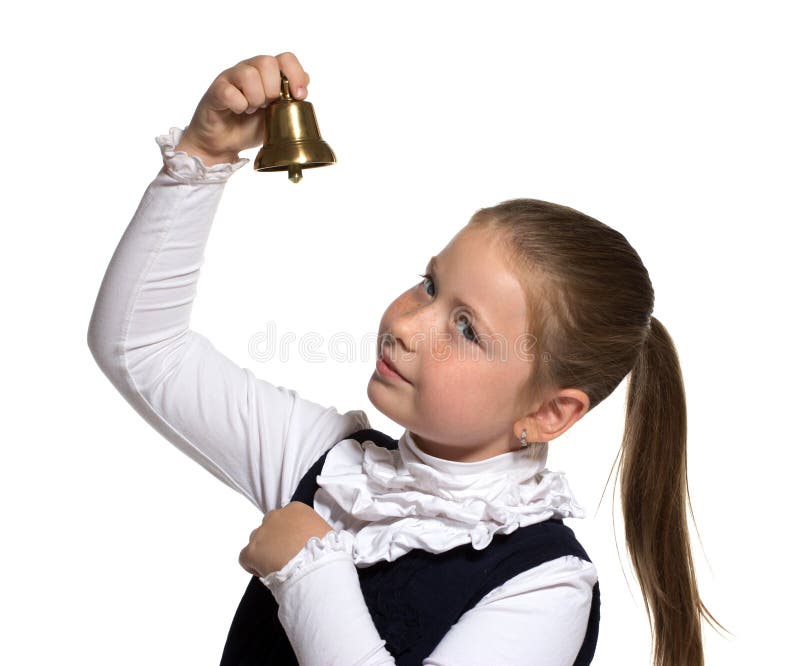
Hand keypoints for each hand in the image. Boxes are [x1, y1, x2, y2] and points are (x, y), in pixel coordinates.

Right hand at [176, 52, 310, 164]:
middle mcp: (249, 69)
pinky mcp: (216, 90)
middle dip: (273, 90)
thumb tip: (305, 84)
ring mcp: (231, 78)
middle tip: (266, 105)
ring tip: (250, 109)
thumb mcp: (278, 117)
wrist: (223, 143)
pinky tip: (238, 110)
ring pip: (249, 74)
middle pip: (267, 62)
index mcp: (267, 74)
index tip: (299, 96)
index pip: (286, 59)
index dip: (296, 75)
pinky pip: (230, 92)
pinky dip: (238, 105)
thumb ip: (291, 101)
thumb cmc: (250, 127)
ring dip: (255, 98)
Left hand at [238, 501, 335, 577]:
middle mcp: (276, 516)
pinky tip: (265, 572)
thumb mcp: (325, 531)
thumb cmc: (326, 552)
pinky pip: (245, 557)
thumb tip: (312, 536)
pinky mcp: (251, 550)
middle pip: (270, 526)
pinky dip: (252, 565)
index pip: (286, 518)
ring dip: (264, 552)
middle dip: (274, 540)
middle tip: (285, 557)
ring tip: (276, 567)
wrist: (316, 568)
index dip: (288, 534)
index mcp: (296, 509)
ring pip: (257, 541)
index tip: (294, 547)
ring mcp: (262, 532)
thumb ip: (313, 528)